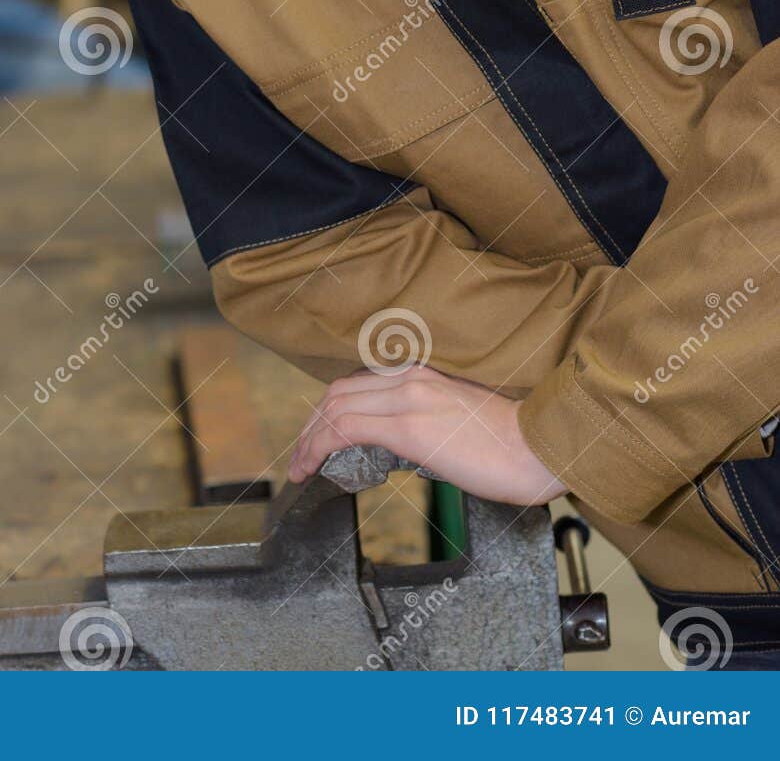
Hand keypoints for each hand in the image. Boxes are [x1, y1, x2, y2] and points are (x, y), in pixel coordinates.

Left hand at [287, 363, 565, 506]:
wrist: (542, 447)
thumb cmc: (512, 445)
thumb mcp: (459, 424)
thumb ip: (427, 425)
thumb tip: (404, 450)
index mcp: (422, 374)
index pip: (358, 384)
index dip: (330, 410)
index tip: (318, 436)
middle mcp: (410, 377)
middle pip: (338, 392)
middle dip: (311, 424)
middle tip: (301, 456)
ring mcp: (408, 397)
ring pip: (336, 408)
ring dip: (309, 439)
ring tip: (300, 467)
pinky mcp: (409, 425)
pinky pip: (347, 429)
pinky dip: (320, 447)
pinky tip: (312, 468)